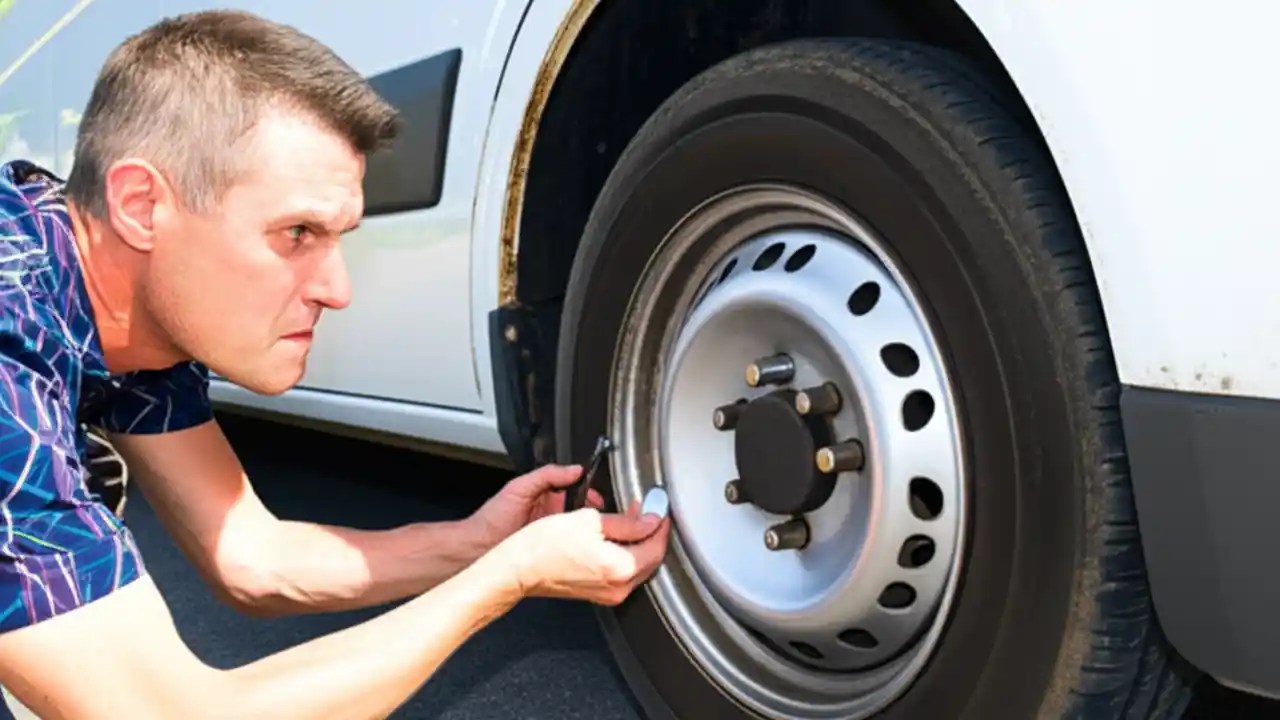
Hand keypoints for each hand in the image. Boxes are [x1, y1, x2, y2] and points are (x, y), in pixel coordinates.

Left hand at [468, 464, 605, 548]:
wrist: (477, 548)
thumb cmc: (492, 519)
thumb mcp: (519, 487)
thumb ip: (547, 474)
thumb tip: (575, 469)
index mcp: (547, 495)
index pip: (577, 489)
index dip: (590, 492)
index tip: (598, 498)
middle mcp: (553, 515)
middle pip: (582, 511)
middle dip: (593, 514)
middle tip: (598, 518)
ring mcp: (553, 535)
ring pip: (579, 530)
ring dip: (587, 531)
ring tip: (592, 532)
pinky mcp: (553, 552)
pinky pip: (572, 548)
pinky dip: (578, 547)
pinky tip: (580, 546)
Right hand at [493, 500, 670, 606]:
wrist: (518, 569)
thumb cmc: (544, 546)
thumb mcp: (589, 521)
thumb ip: (626, 521)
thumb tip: (650, 518)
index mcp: (620, 567)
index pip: (656, 544)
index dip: (659, 521)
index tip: (658, 505)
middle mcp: (619, 587)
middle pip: (651, 557)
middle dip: (650, 531)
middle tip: (645, 508)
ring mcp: (609, 594)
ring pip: (637, 565)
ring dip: (637, 541)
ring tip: (629, 518)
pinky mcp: (598, 593)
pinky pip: (622, 572)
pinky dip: (624, 553)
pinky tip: (615, 536)